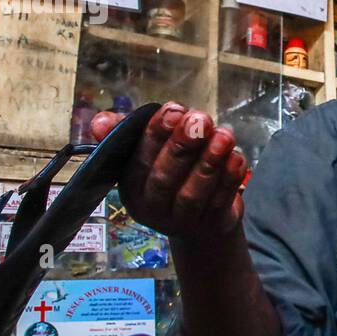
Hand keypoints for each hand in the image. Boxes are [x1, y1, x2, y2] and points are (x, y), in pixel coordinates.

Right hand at [91, 101, 248, 240]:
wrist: (201, 221)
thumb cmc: (170, 173)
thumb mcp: (147, 153)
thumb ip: (127, 132)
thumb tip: (100, 122)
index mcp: (131, 186)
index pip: (138, 160)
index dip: (156, 134)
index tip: (174, 110)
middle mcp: (153, 207)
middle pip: (164, 178)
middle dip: (182, 146)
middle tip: (200, 120)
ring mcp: (182, 221)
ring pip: (193, 193)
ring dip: (209, 161)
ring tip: (224, 135)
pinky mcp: (211, 226)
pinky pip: (220, 203)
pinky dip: (229, 179)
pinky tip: (236, 157)